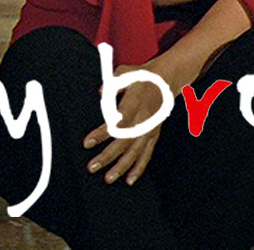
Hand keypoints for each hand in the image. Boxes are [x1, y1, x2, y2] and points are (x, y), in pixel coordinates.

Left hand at [82, 55, 195, 185]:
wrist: (167, 79)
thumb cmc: (143, 77)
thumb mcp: (126, 73)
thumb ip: (112, 83)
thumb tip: (101, 93)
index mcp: (136, 103)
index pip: (118, 122)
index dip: (102, 133)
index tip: (87, 143)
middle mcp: (144, 118)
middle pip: (125, 141)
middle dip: (108, 156)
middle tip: (92, 167)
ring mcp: (150, 128)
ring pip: (136, 151)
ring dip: (122, 166)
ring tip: (108, 178)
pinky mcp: (153, 134)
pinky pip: (146, 154)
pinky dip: (138, 168)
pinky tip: (129, 180)